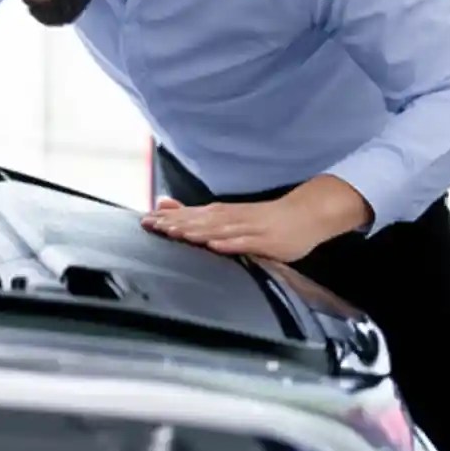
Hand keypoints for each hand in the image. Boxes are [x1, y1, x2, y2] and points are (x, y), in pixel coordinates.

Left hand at [140, 176, 371, 261]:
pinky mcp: (265, 241)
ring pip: (218, 230)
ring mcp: (248, 229)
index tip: (144, 222)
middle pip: (198, 221)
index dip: (166, 219)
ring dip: (197, 231)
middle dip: (174, 224)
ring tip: (176, 234)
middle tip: (151, 226)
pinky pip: (246, 243)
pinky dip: (229, 244)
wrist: (306, 214)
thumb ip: (196, 213)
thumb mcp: (226, 214)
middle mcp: (231, 219)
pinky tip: (215, 246)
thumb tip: (164, 204)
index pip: (189, 216)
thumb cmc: (264, 218)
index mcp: (221, 214)